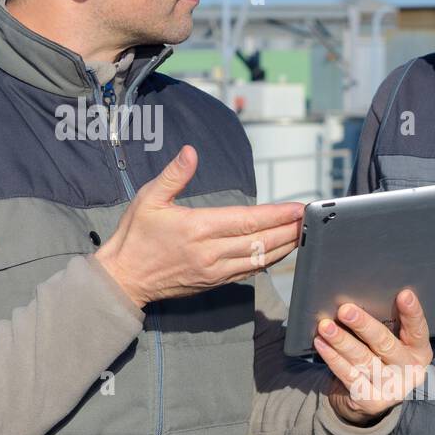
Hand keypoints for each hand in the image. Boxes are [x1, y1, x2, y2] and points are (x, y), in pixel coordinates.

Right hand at [94, 145, 303, 308]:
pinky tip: (278, 252)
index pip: (247, 221)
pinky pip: (247, 272)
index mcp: (197, 228)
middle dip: (289, 230)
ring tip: (302, 234)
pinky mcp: (213, 282)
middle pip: (261, 241)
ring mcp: (213, 271)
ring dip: (284, 247)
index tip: (298, 208)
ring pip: (259, 259)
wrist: (123, 278)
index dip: (277, 215)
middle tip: (311, 220)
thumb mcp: (148, 199)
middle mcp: (210, 252)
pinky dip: (267, 261)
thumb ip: (174, 175)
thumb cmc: (135, 236)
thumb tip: (191, 152)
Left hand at [314, 290, 432, 424]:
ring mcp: (393, 389)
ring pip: (364, 360)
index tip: (404, 294)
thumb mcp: (387, 343)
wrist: (366, 399)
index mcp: (419, 352)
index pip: (418, 330)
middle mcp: (410, 372)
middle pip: (386, 344)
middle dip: (364, 325)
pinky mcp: (372, 401)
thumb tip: (358, 300)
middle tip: (345, 310)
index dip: (412, 312)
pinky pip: (349, 376)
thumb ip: (385, 325)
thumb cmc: (377, 358)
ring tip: (325, 326)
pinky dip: (333, 358)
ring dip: (342, 341)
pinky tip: (321, 344)